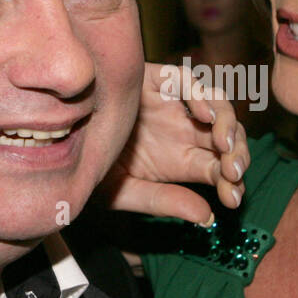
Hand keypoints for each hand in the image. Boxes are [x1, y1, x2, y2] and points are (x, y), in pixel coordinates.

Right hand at [102, 63, 248, 224]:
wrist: (59, 141)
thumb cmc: (91, 168)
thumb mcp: (126, 193)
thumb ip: (164, 202)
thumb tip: (207, 216)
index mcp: (183, 159)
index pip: (221, 168)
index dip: (232, 182)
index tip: (232, 200)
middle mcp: (184, 130)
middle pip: (228, 137)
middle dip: (238, 155)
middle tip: (232, 173)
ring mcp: (173, 104)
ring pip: (217, 106)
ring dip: (228, 126)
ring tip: (225, 147)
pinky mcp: (155, 80)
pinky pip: (186, 81)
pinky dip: (199, 93)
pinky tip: (204, 115)